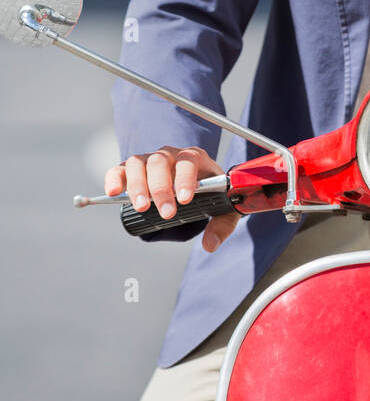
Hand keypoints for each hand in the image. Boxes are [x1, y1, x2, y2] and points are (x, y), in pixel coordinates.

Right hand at [104, 145, 240, 252]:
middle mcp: (171, 155)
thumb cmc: (213, 194)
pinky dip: (113, 178)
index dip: (184, 178)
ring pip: (138, 163)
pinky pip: (119, 169)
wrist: (202, 186)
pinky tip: (112, 193)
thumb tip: (209, 245)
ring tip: (141, 206)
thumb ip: (222, 225)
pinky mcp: (133, 171)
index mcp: (195, 158)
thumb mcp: (225, 208)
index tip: (184, 200)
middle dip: (161, 188)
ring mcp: (150, 160)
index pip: (188, 161)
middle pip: (159, 162)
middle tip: (166, 213)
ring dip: (137, 184)